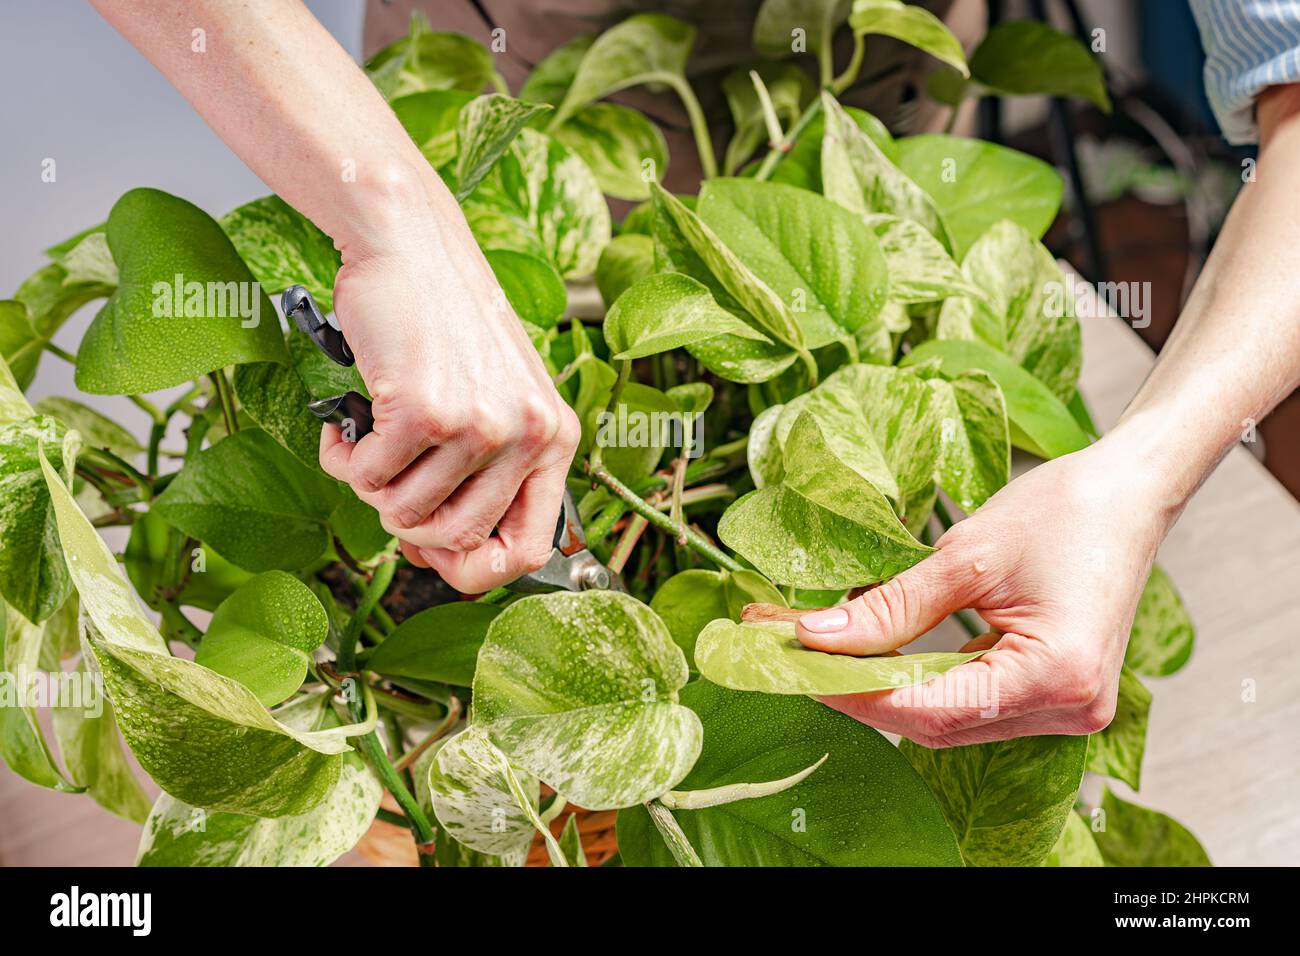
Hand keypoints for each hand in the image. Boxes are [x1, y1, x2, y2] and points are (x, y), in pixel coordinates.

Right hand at [319, 218, 579, 593]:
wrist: (409, 244)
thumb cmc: (445, 322)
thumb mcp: (497, 396)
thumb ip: (489, 471)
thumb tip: (444, 555)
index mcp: (555, 437)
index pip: (529, 550)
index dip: (474, 568)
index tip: (436, 550)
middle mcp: (528, 434)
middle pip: (455, 539)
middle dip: (407, 521)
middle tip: (388, 477)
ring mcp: (479, 424)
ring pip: (403, 513)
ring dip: (369, 484)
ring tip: (369, 440)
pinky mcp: (424, 410)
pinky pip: (366, 477)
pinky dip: (342, 459)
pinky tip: (346, 426)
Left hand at [796, 434, 1175, 746]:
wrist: (1130, 493)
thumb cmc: (1065, 510)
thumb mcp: (967, 555)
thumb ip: (892, 606)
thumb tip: (817, 637)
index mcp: (1058, 674)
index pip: (933, 708)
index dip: (856, 692)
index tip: (797, 665)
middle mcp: (1069, 708)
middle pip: (938, 721)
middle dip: (861, 689)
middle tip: (795, 653)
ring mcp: (1067, 707)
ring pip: (951, 717)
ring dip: (885, 686)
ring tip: (824, 651)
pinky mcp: (1055, 693)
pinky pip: (973, 701)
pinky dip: (921, 679)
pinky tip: (878, 653)